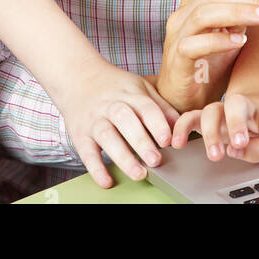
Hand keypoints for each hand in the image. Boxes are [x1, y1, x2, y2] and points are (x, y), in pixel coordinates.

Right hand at [60, 58, 179, 189]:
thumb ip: (159, 106)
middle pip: (126, 121)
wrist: (77, 76)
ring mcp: (95, 120)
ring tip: (139, 174)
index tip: (167, 140)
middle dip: (142, 142)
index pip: (145, 107)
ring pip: (108, 137)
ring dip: (123, 157)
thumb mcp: (139, 87)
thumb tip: (181, 126)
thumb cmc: (114, 86)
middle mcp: (111, 106)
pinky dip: (96, 168)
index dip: (157, 123)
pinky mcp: (80, 135)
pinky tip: (107, 181)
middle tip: (156, 160)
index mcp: (130, 93)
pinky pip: (87, 152)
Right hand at [156, 0, 258, 112]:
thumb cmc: (212, 63)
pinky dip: (219, 40)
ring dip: (241, 12)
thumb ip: (246, 15)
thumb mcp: (232, 33)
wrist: (188, 99)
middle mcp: (185, 11)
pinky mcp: (177, 59)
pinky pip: (194, 44)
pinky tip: (241, 41)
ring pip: (205, 13)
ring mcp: (179, 34)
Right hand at [172, 92, 258, 179]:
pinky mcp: (206, 115)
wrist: (258, 99)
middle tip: (239, 143)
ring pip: (212, 111)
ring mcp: (222, 109)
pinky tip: (178, 142)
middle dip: (236, 123)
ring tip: (215, 155)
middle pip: (236, 105)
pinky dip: (182, 127)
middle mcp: (242, 105)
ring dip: (211, 134)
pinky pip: (191, 116)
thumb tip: (235, 151)